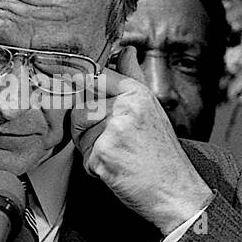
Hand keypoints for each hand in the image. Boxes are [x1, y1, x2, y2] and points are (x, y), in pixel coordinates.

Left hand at [71, 46, 212, 234]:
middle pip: (81, 107)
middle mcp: (126, 107)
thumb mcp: (152, 109)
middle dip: (86, 128)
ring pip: (79, 133)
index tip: (65, 81)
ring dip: (90, 149)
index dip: (77, 80)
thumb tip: (126, 49)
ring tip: (117, 156)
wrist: (177, 191)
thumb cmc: (162, 152)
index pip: (95, 76)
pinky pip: (84, 156)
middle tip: (110, 142)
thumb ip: (134, 78)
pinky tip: (118, 170)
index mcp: (137, 93)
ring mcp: (114, 130)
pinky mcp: (104, 154)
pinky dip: (96, 168)